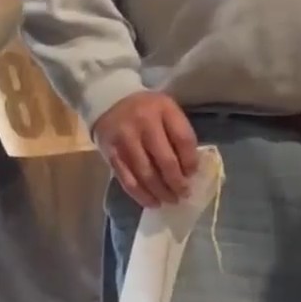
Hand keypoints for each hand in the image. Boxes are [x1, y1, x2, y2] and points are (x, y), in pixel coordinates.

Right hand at [93, 91, 199, 207]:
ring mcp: (124, 139)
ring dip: (161, 192)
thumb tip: (189, 171)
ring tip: (170, 200)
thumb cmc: (145, 108)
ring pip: (146, 173)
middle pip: (166, 160)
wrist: (107, 99)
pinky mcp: (110, 153)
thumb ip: (178, 134)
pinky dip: (141, 194)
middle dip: (177, 182)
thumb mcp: (166, 111)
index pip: (184, 140)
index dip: (191, 162)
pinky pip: (127, 179)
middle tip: (184, 194)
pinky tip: (152, 202)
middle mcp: (143, 123)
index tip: (193, 175)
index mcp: (163, 110)